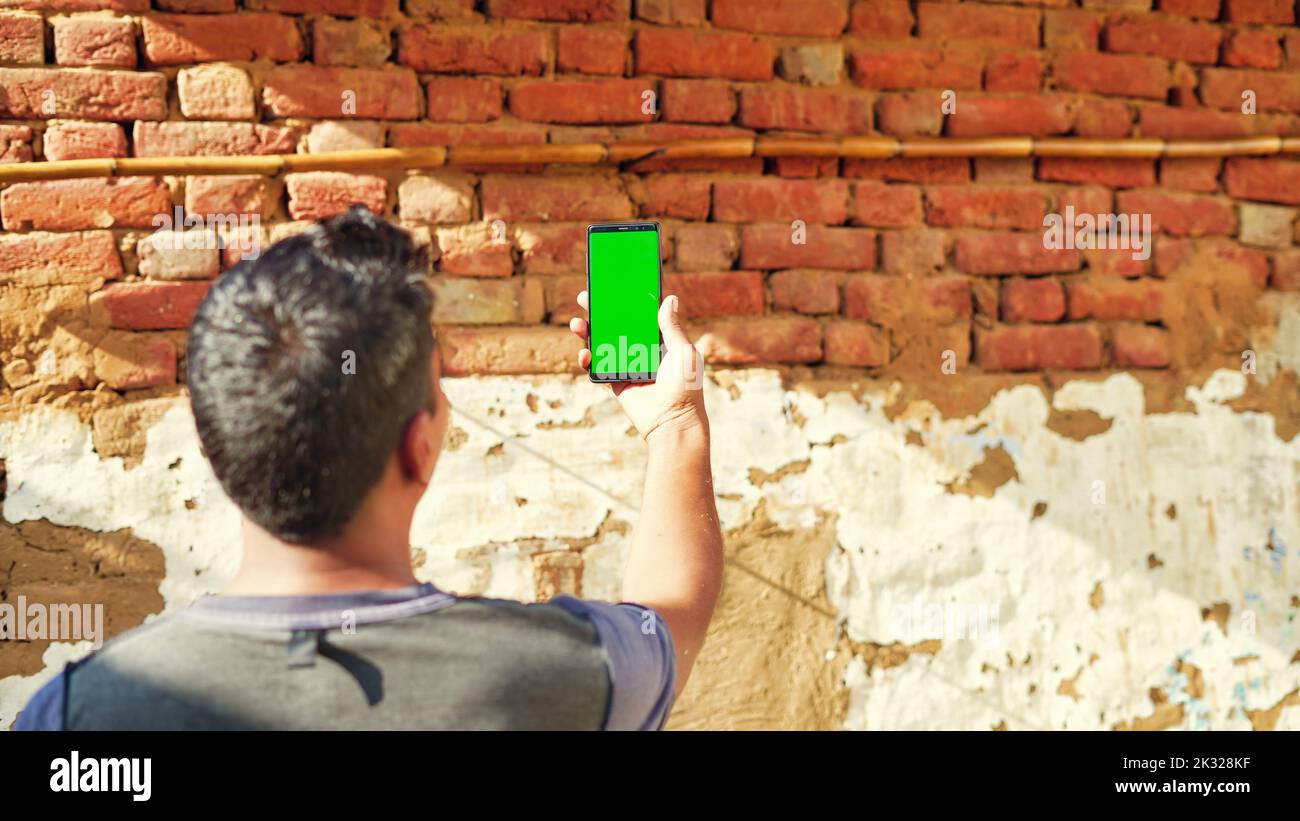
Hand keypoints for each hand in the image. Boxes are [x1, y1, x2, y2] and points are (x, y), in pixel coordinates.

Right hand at [569, 291, 707, 441]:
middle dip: (599, 311)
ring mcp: (626, 365)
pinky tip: (585, 354)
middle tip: (585, 297)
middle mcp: (641, 350)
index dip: (625, 301)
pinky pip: (597, 367)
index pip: (639, 315)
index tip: (612, 286)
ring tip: (577, 324)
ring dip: (588, 332)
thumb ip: (672, 328)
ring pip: (602, 343)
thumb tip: (670, 298)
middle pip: (616, 325)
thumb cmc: (685, 387)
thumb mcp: (683, 352)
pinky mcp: (615, 381)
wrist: (673, 422)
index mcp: (659, 340)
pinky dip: (587, 359)